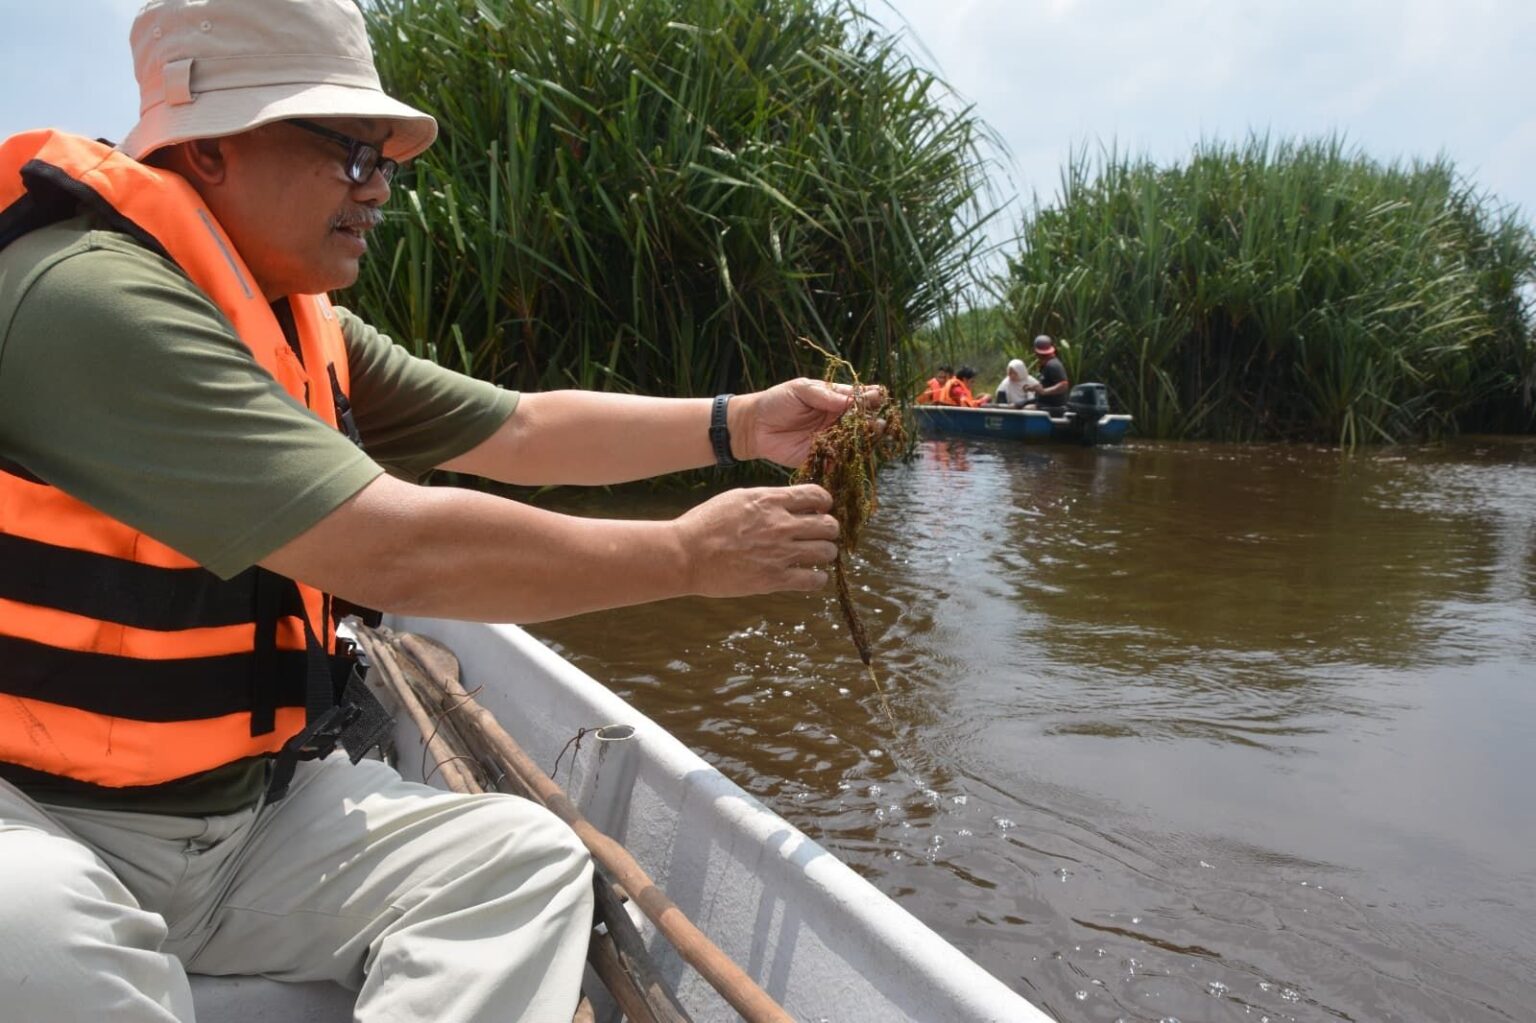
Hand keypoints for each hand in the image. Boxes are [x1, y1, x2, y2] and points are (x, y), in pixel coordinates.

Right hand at [673, 484, 839, 595]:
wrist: (685, 555)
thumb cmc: (705, 525)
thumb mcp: (737, 498)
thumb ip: (767, 499)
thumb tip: (788, 502)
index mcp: (770, 501)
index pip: (816, 495)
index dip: (824, 503)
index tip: (821, 509)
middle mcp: (780, 525)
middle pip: (828, 525)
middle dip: (828, 529)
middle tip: (821, 535)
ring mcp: (780, 553)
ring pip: (827, 551)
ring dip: (825, 553)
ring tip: (816, 555)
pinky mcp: (774, 579)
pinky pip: (814, 580)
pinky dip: (817, 578)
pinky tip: (808, 576)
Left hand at [729, 378, 885, 467]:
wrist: (755, 426)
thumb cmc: (776, 401)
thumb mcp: (800, 390)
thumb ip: (824, 395)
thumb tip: (849, 400)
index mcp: (833, 399)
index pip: (857, 397)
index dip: (869, 397)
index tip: (878, 397)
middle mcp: (836, 419)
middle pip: (861, 421)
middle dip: (872, 420)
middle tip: (878, 422)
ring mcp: (830, 439)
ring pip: (853, 441)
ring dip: (864, 440)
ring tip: (872, 436)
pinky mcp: (821, 457)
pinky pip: (837, 461)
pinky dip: (846, 461)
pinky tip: (853, 458)